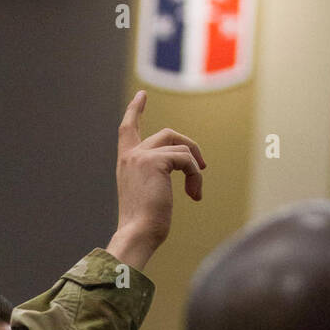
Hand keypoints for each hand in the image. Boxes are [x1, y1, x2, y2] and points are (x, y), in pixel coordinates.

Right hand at [107, 90, 205, 269]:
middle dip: (190, 148)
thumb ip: (156, 177)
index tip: (141, 95)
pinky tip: (193, 195)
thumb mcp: (148, 195)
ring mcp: (142, 156)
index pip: (128, 129)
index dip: (136, 110)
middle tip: (203, 166)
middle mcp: (131, 155)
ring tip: (195, 193)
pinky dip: (195, 176)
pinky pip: (187, 160)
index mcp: (125, 163)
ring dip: (194, 170)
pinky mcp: (155, 161)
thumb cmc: (144, 225)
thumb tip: (186, 168)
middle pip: (168, 134)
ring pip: (181, 148)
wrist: (137, 234)